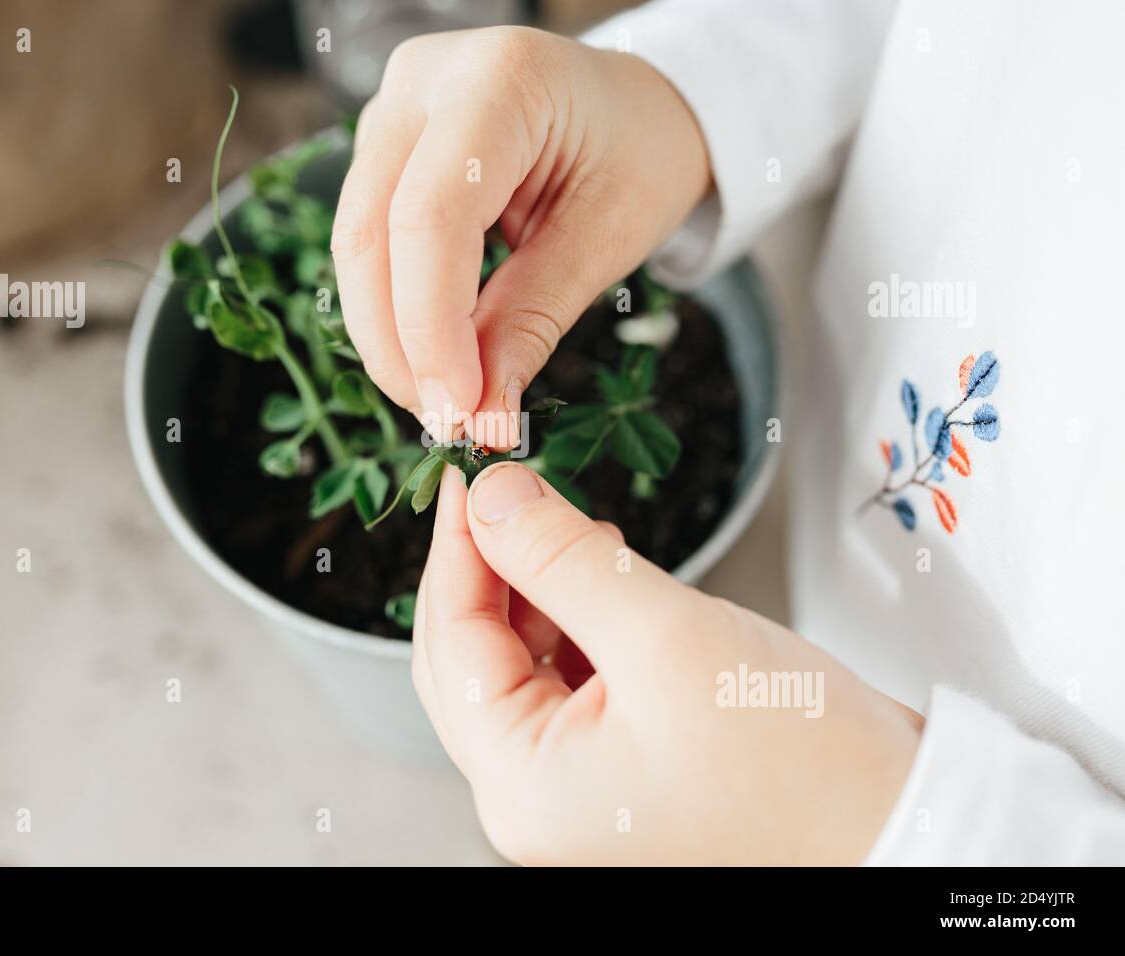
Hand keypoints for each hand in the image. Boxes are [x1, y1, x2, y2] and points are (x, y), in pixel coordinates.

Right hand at [331, 26, 709, 444]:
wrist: (638, 106)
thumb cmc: (639, 155)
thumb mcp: (607, 239)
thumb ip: (533, 319)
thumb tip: (479, 415)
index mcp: (499, 80)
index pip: (429, 217)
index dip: (430, 326)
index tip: (460, 410)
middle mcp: (425, 80)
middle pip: (369, 232)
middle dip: (398, 345)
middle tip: (447, 424)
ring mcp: (393, 109)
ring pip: (354, 242)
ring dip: (388, 337)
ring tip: (445, 401)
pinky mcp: (384, 147)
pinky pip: (367, 240)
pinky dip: (394, 310)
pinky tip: (433, 359)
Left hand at [414, 463, 923, 864]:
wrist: (904, 819)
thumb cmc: (800, 758)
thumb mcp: (665, 634)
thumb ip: (563, 558)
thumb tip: (493, 497)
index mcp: (523, 785)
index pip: (452, 648)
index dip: (456, 550)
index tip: (468, 475)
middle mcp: (535, 796)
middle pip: (473, 661)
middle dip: (487, 569)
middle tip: (507, 490)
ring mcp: (577, 784)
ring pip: (519, 665)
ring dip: (533, 589)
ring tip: (565, 525)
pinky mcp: (620, 763)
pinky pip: (568, 680)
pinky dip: (574, 620)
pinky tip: (597, 572)